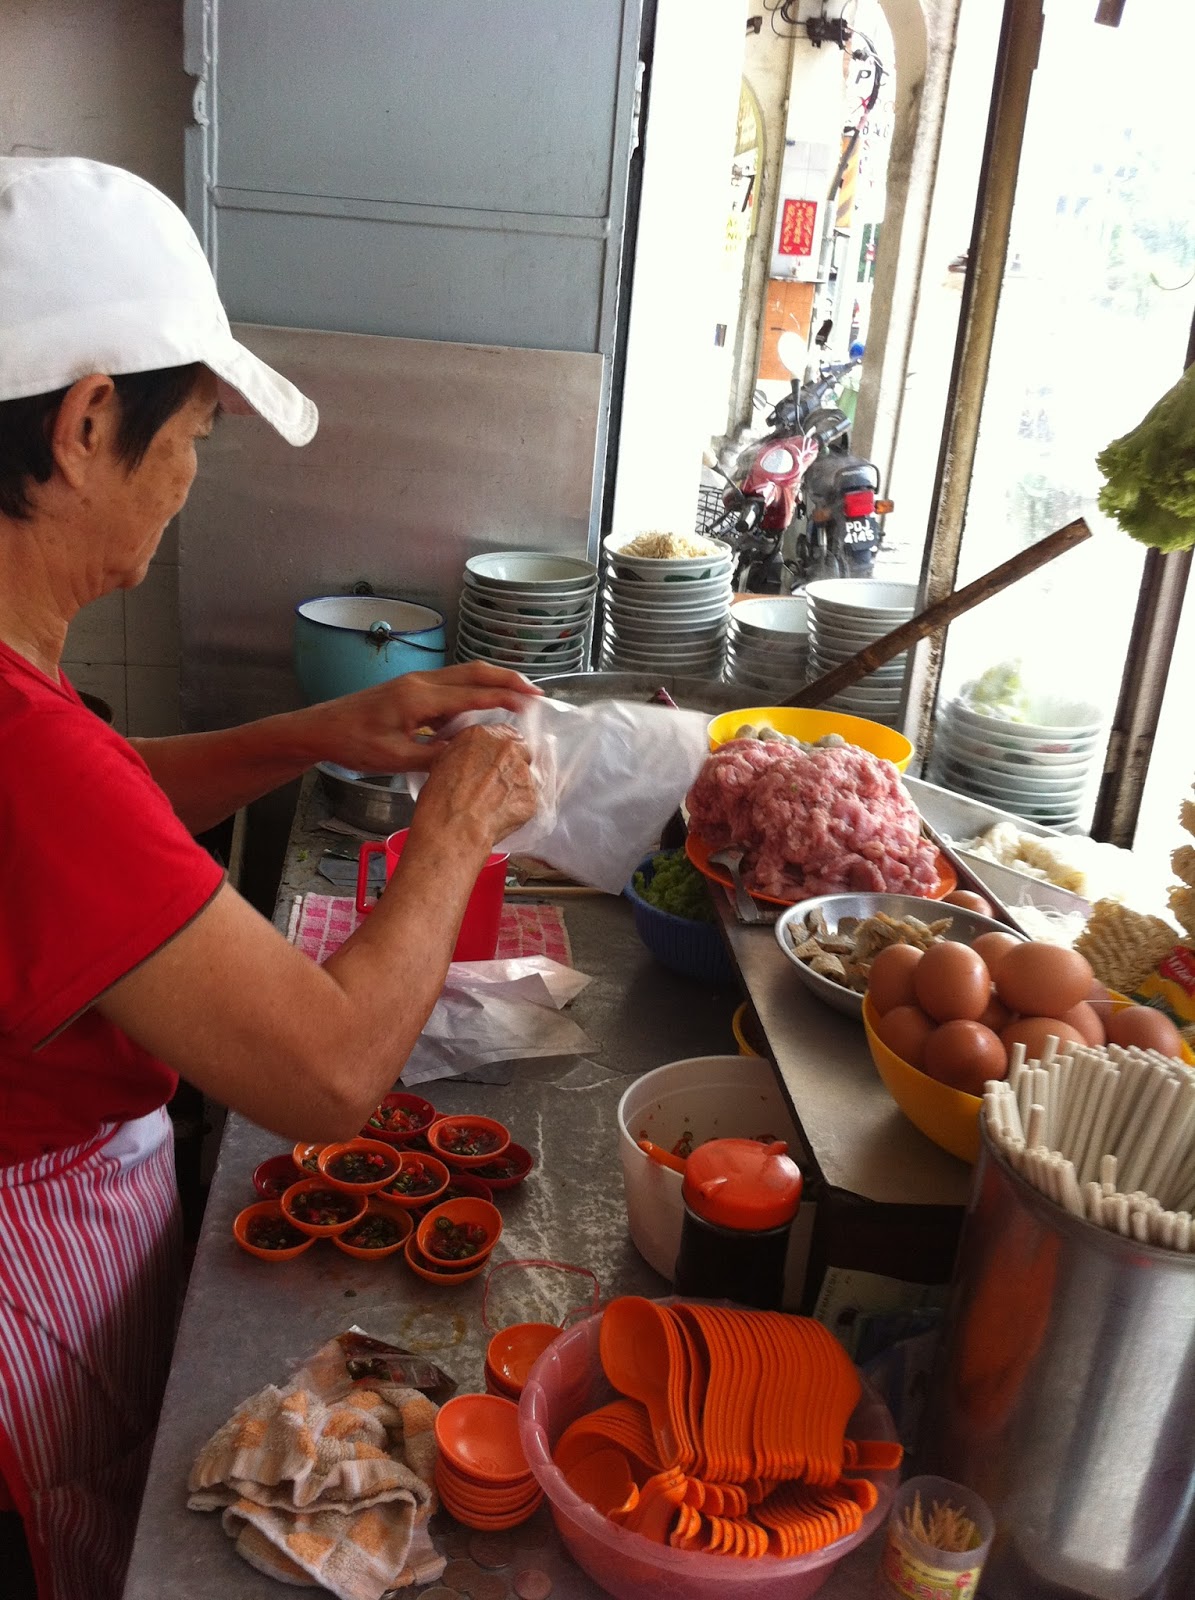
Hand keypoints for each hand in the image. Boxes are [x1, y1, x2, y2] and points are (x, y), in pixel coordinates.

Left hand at [302, 664, 540, 773]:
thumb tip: (469, 753)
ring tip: (519, 694)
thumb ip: (435, 755)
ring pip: (464, 675)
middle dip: (508, 679)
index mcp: (419, 698)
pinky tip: (483, 706)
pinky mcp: (411, 690)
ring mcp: (416, 683)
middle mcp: (421, 683)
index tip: (532, 702)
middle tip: (537, 692)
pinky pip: (450, 685)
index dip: (505, 697)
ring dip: (492, 682)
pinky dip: (473, 690)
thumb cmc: (354, 744)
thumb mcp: (396, 758)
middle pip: (474, 672)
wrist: (321, 729)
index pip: (472, 694)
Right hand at [412, 723, 537, 849]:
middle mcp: (506, 748)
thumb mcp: (443, 762)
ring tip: (495, 802)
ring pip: (526, 775)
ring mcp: (521, 772)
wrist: (454, 826)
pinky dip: (518, 806)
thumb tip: (472, 760)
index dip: (500, 750)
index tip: (496, 760)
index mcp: (482, 735)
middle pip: (520, 750)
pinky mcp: (530, 795)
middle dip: (512, 764)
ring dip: (515, 785)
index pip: (503, 733)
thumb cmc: (442, 799)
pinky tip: (500, 813)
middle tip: (496, 783)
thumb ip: (467, 753)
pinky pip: (528, 798)